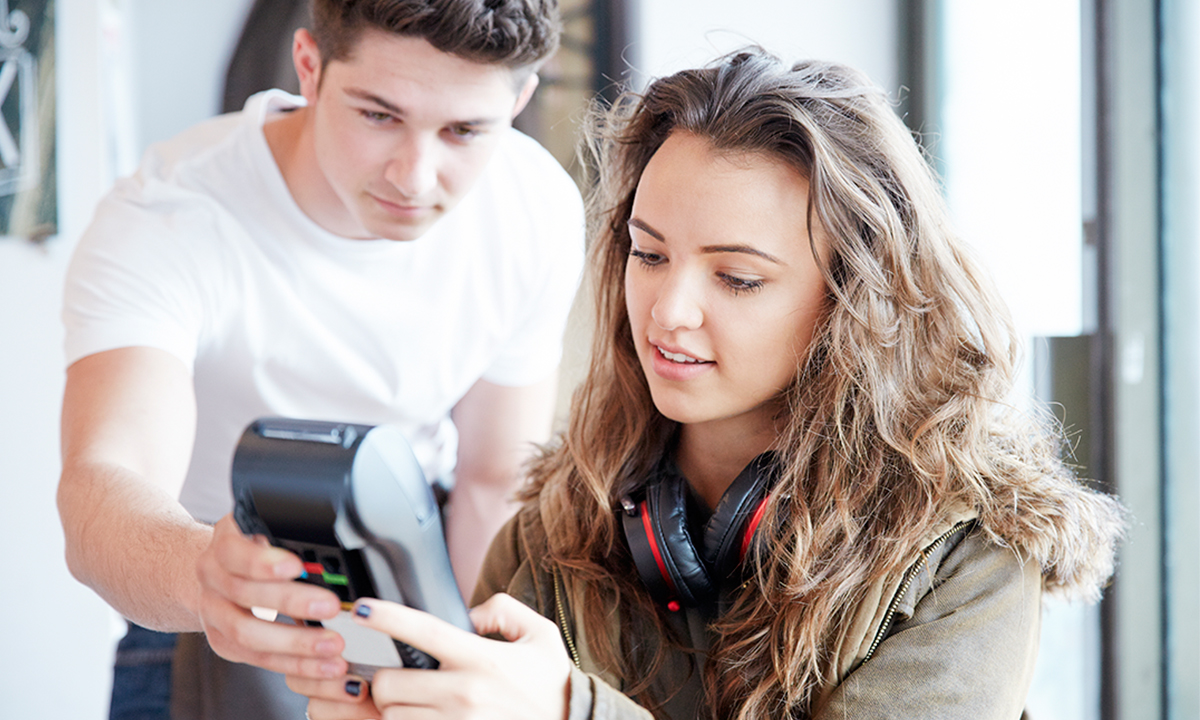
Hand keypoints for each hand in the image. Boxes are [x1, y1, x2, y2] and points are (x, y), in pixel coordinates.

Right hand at [195, 514, 348, 678]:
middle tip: (329, 606)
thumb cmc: (257, 548)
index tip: (296, 566)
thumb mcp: (270, 530)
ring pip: (246, 633)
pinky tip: (321, 666)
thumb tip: (335, 548)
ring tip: (332, 646)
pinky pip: (256, 658)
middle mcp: (211, 577)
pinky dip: (292, 663)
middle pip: (243, 594)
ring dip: (294, 643)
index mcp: (224, 543)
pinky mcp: (221, 641)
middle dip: (290, 602)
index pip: (234, 552)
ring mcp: (212, 611)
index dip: (262, 562)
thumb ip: (291, 538)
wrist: (221, 570)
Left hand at [289, 593, 571, 719]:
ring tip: (414, 702)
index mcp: (480, 658)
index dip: (385, 616)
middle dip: (384, 679)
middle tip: (396, 676)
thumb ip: (501, 610)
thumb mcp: (540, 633)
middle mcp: (463, 692)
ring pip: (393, 716)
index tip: (360, 609)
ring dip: (395, 708)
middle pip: (389, 685)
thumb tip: (468, 615)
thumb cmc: (551, 684)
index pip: (422, 631)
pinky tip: (423, 715)